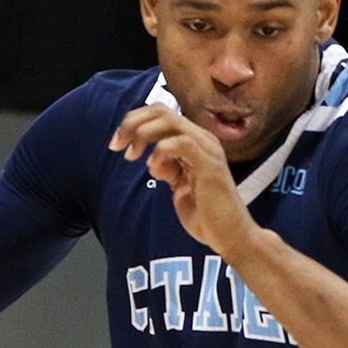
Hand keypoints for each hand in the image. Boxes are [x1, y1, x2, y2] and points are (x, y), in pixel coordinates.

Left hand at [109, 106, 258, 258]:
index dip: (134, 121)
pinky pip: (182, 143)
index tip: (118, 143)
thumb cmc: (207, 215)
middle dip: (132, 123)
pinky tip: (153, 168)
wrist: (230, 236)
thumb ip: (168, 168)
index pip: (161, 114)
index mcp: (196, 141)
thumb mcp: (179, 186)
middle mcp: (203, 140)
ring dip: (142, 134)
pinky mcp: (210, 165)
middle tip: (117, 145)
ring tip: (131, 155)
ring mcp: (208, 150)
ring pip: (170, 121)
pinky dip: (161, 151)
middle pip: (161, 111)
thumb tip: (152, 159)